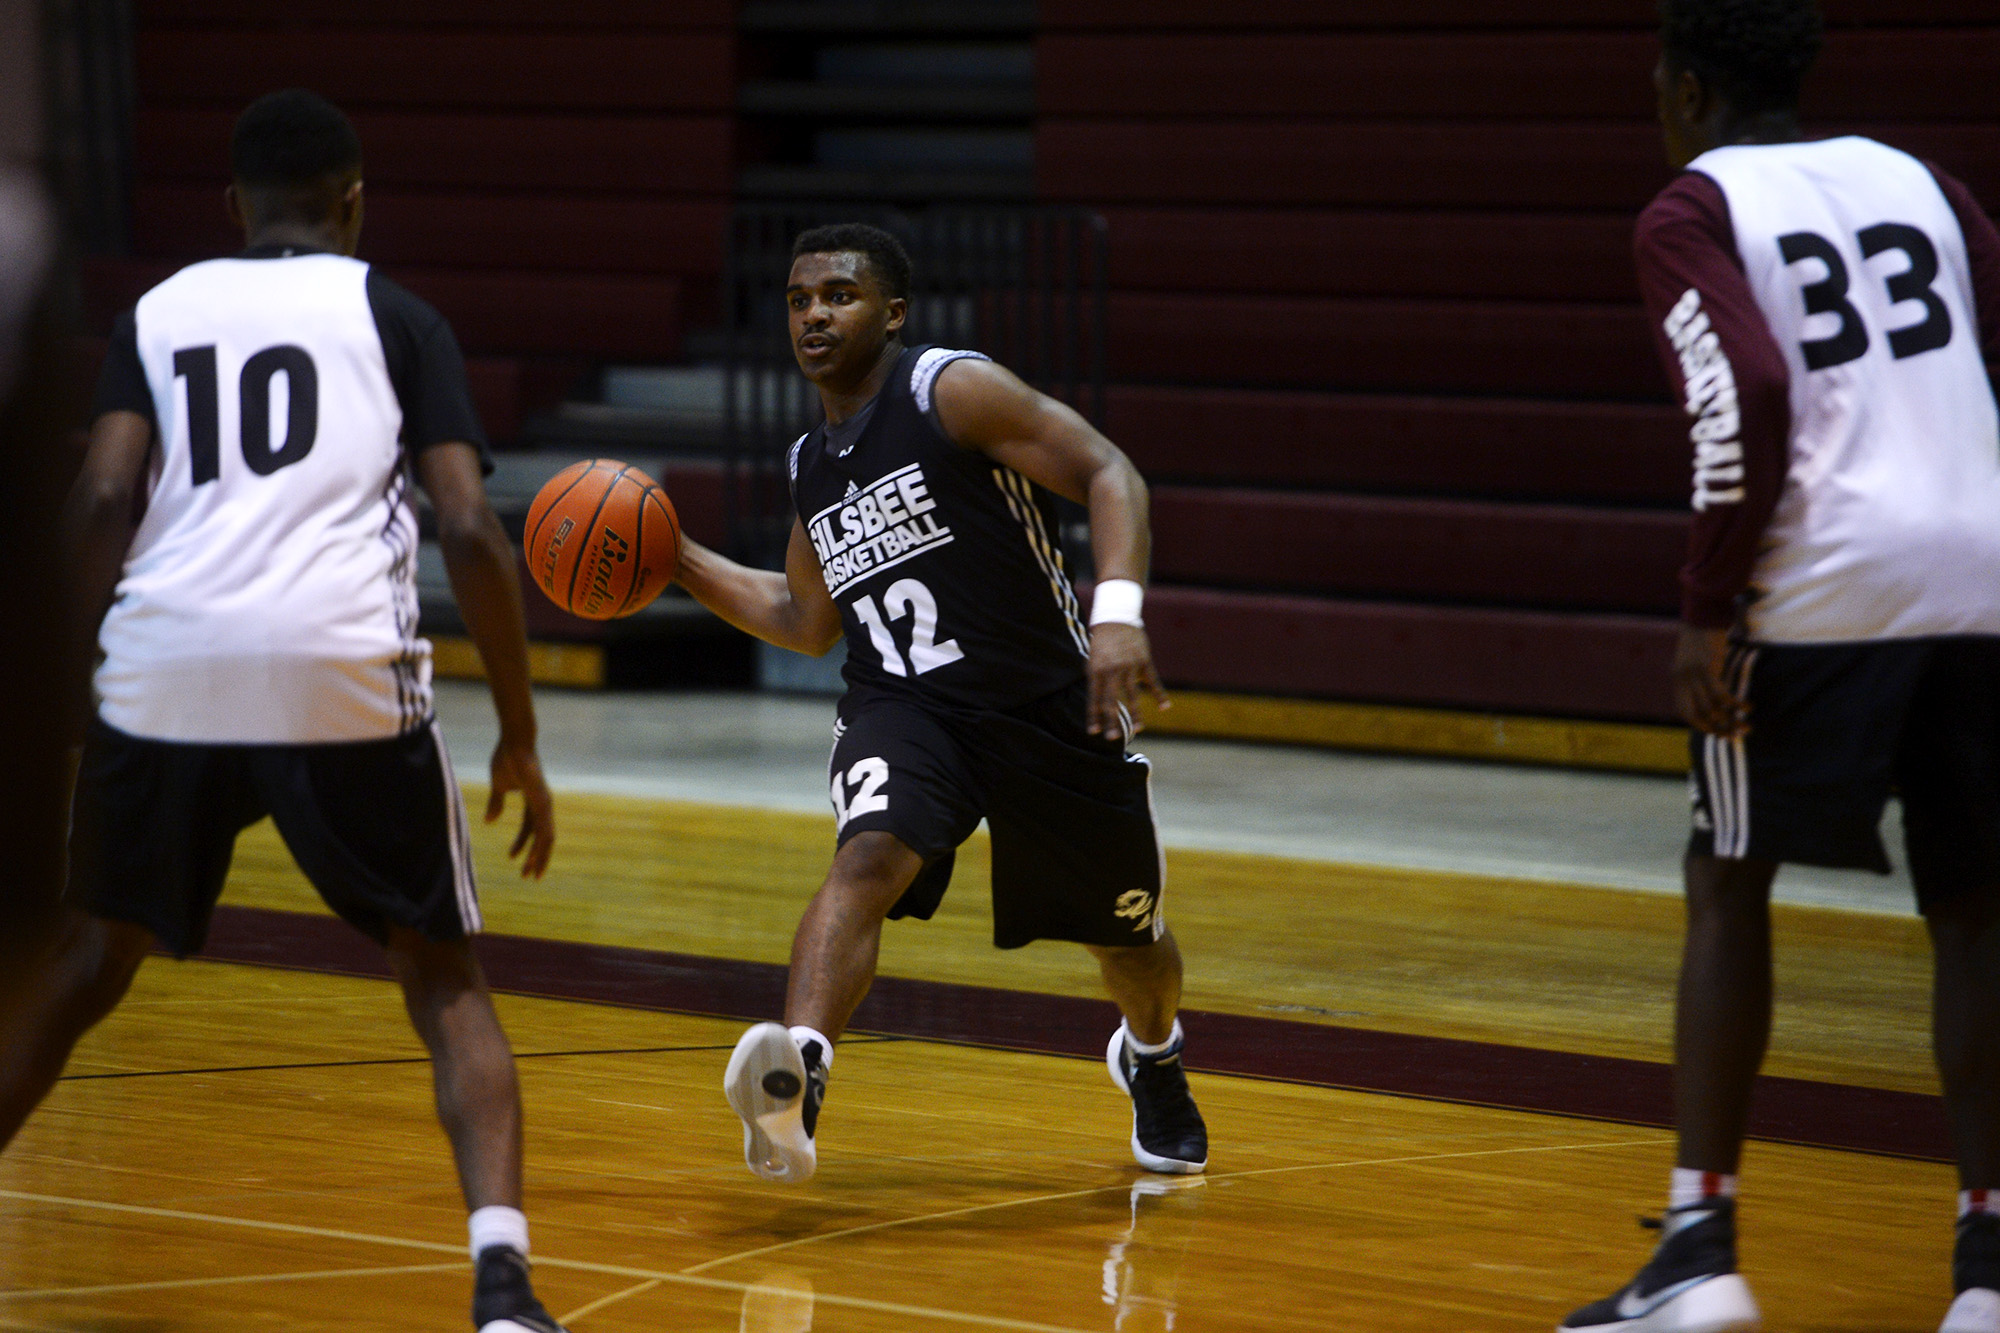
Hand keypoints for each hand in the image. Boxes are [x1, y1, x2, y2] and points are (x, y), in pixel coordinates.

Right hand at [487, 738, 554, 877]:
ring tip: (530, 873)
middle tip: (528, 877)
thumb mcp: (498, 786)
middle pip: (542, 838)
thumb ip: (496, 803)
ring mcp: (544, 803)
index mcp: (533, 802)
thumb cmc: (506, 759)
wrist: (514, 742)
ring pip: (546, 837)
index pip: (531, 830)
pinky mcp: (542, 800)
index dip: (524, 846)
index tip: (514, 860)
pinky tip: (535, 856)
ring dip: (539, 856)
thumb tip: (489, 821)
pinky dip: (541, 843)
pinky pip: (544, 827)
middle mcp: (542, 805)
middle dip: (535, 858)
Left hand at [1086, 622, 1169, 740]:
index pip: (1094, 698)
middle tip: (1112, 738)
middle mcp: (1112, 670)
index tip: (1093, 732)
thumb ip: (1095, 679)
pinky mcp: (1144, 661)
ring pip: (1133, 694)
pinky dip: (1159, 694)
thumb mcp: (1092, 658)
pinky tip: (1164, 707)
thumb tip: (1096, 702)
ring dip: (1135, 714)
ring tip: (1136, 730)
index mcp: (1096, 670)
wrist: (1117, 617)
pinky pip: (1153, 681)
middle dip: (1112, 721)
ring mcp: (1129, 666)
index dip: (1093, 716)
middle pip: (1112, 700)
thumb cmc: (1102, 642)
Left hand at [1673, 625, 1747, 737]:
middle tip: (1735, 736)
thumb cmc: (1705, 634)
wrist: (1704, 611)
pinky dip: (1735, 704)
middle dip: (1716, 729)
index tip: (1719, 733)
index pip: (1685, 712)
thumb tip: (1716, 696)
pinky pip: (1722, 695)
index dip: (1701, 726)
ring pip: (1711, 708)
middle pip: (1697, 715)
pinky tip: (1748, 707)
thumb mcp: (1697, 659)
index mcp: (1678, 679)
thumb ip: (1701, 677)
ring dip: (1730, 720)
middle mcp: (1682, 680)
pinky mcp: (1707, 668)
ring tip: (1747, 725)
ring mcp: (1693, 675)